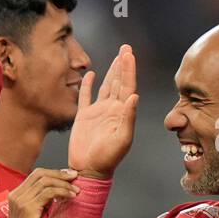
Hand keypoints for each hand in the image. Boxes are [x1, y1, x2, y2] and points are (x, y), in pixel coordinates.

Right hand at [7, 167, 78, 217]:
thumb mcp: (35, 215)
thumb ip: (41, 201)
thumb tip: (56, 190)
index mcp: (15, 196)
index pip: (36, 175)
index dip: (54, 173)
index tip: (68, 176)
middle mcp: (16, 196)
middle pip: (40, 174)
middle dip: (60, 174)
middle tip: (75, 177)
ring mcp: (21, 201)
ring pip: (45, 182)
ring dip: (64, 184)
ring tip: (76, 190)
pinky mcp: (28, 208)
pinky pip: (48, 192)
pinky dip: (62, 191)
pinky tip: (71, 196)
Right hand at [66, 44, 138, 177]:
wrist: (89, 169)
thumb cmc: (107, 159)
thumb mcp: (122, 139)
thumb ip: (128, 117)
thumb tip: (134, 96)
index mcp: (122, 113)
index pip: (127, 86)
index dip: (128, 70)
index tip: (129, 54)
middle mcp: (111, 109)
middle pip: (119, 82)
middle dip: (122, 64)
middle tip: (125, 48)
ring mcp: (98, 112)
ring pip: (106, 86)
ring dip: (111, 71)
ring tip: (116, 56)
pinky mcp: (84, 116)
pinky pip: (86, 96)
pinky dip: (88, 85)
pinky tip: (90, 75)